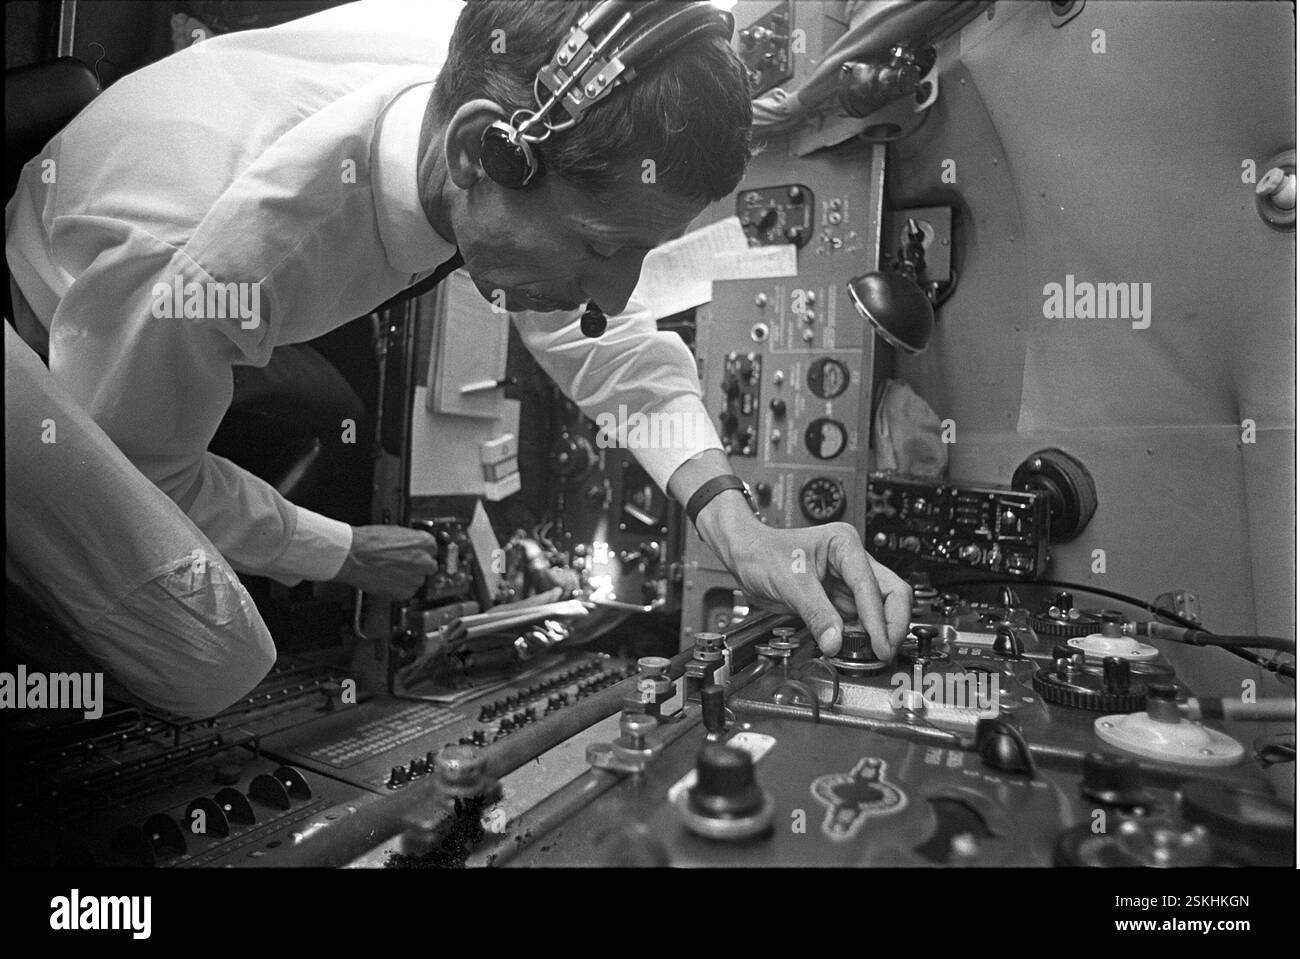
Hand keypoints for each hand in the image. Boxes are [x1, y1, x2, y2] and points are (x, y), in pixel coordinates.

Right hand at [331, 525, 438, 599]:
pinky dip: (398, 589)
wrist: (353, 555)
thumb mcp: (396, 531)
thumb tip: (413, 545)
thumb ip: (411, 541)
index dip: (423, 553)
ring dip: (408, 579)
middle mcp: (424, 561)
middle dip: (418, 567)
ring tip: (390, 573)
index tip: (417, 556)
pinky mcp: (405, 593)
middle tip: (403, 566)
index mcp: (425, 542)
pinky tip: (386, 581)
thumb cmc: (369, 541)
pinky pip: (407, 592)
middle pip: (430, 567)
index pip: (433, 550)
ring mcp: (416, 578)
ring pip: (418, 581)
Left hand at [696, 491, 911, 658]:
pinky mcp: (839, 597)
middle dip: (892, 625)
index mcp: (845, 544)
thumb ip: (816, 614)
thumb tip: (836, 643)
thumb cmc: (763, 554)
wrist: (745, 556)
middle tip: (885, 652)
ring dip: (878, 632)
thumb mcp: (790, 583)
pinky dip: (862, 635)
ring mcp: (848, 580)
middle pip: (892, 593)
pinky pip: (860, 619)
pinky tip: (857, 648)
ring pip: (879, 608)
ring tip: (871, 654)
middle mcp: (852, 560)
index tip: (881, 646)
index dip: (879, 620)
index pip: (873, 587)